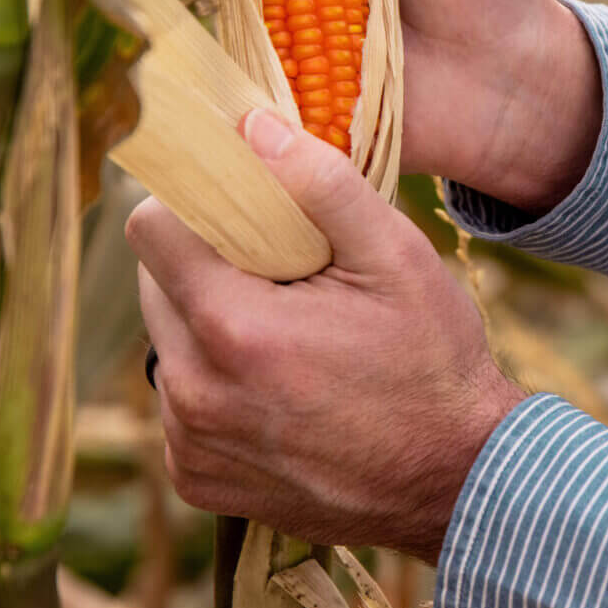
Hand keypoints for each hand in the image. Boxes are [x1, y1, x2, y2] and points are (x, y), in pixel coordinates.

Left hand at [126, 108, 528, 563]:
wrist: (457, 481)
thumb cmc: (434, 363)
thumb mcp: (397, 258)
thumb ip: (322, 185)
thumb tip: (251, 126)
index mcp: (235, 330)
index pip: (150, 230)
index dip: (191, 205)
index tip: (238, 208)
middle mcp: (195, 394)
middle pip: (155, 287)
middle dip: (204, 265)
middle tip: (279, 273)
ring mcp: (191, 445)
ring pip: (168, 346)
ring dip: (208, 327)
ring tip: (286, 335)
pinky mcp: (198, 481)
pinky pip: (180, 405)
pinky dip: (215, 386)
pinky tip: (279, 387)